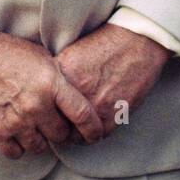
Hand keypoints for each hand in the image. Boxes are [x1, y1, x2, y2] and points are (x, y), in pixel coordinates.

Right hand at [0, 32, 104, 159]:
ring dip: (38, 139)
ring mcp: (14, 120)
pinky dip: (17, 146)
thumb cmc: (9, 51)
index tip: (94, 134)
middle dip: (59, 130)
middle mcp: (35, 105)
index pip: (84, 116)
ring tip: (31, 125)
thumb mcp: (42, 57)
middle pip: (60, 135)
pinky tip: (16, 132)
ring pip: (39, 147)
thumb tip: (82, 97)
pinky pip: (15, 153)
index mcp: (51, 83)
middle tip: (52, 122)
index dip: (93, 130)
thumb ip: (61, 79)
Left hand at [54, 23, 171, 136]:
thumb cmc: (104, 45)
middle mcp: (77, 91)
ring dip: (74, 133)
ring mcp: (95, 106)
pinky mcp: (113, 116)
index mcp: (62, 73)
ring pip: (75, 135)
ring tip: (75, 126)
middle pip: (56, 122)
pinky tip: (91, 126)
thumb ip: (57, 74)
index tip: (47, 111)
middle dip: (56, 124)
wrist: (136, 44)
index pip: (43, 103)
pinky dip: (92, 134)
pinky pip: (95, 136)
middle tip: (59, 123)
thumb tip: (45, 91)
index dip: (44, 109)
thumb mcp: (72, 53)